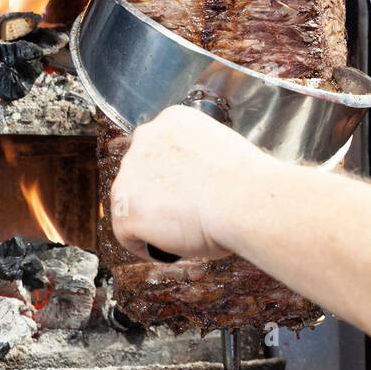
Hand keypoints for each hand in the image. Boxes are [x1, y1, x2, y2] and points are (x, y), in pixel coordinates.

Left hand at [110, 104, 267, 259]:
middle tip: (183, 215)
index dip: (173, 176)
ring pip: (132, 204)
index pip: (159, 149)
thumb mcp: (221, 151)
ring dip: (150, 220)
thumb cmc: (245, 181)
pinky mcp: (125, 209)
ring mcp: (130, 173)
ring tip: (179, 234)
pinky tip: (169, 249)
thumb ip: (197, 160)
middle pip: (141, 174)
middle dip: (157, 195)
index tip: (188, 193)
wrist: (244, 198)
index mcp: (172, 120)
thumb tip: (199, 183)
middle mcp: (146, 139)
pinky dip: (145, 246)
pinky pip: (128, 235)